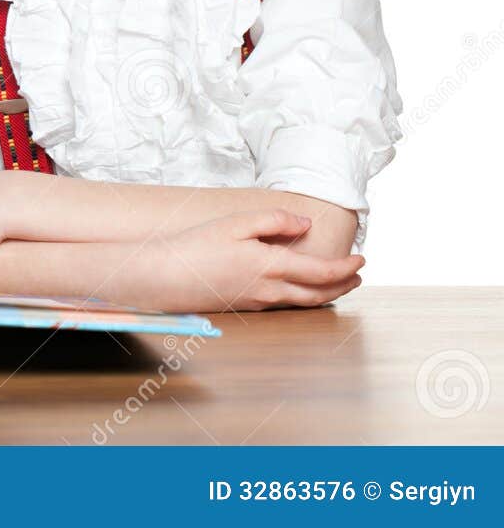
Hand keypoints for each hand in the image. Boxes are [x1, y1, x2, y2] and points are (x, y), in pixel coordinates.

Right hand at [139, 209, 364, 312]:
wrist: (164, 276)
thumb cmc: (196, 246)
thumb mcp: (235, 223)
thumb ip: (274, 220)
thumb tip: (304, 224)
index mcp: (271, 266)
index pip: (322, 271)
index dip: (346, 267)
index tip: (362, 259)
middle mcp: (270, 290)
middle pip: (319, 294)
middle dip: (344, 285)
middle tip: (358, 276)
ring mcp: (258, 302)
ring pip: (304, 303)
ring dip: (327, 294)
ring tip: (338, 285)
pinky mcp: (245, 306)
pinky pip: (285, 305)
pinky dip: (304, 298)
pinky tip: (301, 289)